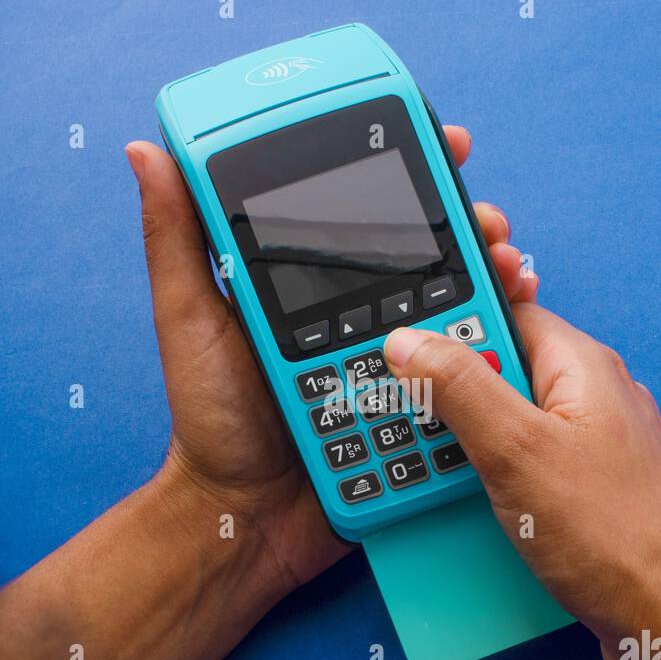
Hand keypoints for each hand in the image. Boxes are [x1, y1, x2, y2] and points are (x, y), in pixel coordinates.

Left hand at [123, 127, 525, 601]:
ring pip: (454, 309)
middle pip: (423, 256)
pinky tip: (515, 328)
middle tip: (488, 219)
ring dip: (492, 279)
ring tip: (512, 266)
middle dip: (464, 226)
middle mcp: (356, 318)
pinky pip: (464, 374)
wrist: (246, 516)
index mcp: (308, 288)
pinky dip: (496, 349)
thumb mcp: (189, 318)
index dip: (402, 176)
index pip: (361, 216)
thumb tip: (145, 153)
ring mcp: (392, 362)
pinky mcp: (417, 409)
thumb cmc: (211, 419)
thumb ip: (178, 242)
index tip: (439, 143)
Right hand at [383, 301, 660, 659]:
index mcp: (583, 367)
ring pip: (509, 424)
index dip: (451, 323)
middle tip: (410, 421)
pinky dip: (491, 480)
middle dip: (450, 394)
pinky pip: (525, 468)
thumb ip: (460, 387)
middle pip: (501, 370)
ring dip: (464, 444)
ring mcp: (593, 448)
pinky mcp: (587, 494)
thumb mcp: (516, 450)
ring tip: (432, 470)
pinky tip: (469, 505)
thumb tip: (411, 340)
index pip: (504, 311)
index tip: (403, 347)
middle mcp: (592, 399)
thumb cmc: (613, 538)